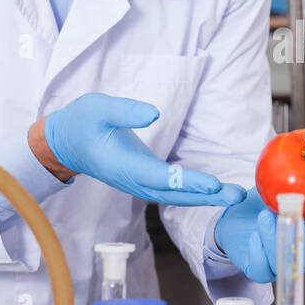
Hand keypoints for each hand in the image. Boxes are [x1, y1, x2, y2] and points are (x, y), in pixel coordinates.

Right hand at [38, 93, 243, 207]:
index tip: (213, 184)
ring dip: (206, 197)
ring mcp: (139, 183)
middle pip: (175, 193)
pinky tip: (217, 190)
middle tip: (237, 196)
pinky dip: (196, 192)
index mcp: (122, 166)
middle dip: (207, 195)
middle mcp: (133, 180)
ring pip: (176, 195)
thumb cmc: (82, 122)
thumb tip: (154, 113)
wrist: (67, 143)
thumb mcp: (97, 107)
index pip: (160, 177)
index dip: (188, 181)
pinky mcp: (146, 179)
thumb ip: (124, 110)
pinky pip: (173, 189)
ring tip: (235, 195)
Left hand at [214, 187, 304, 282]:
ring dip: (274, 239)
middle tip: (288, 216)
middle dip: (300, 236)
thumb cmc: (260, 203)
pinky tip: (254, 236)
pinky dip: (259, 253)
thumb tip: (274, 187)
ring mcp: (280, 263)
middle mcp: (298, 251)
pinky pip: (262, 270)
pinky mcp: (260, 270)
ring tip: (264, 216)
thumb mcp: (271, 188)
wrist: (236, 217)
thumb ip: (281, 187)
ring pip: (284, 262)